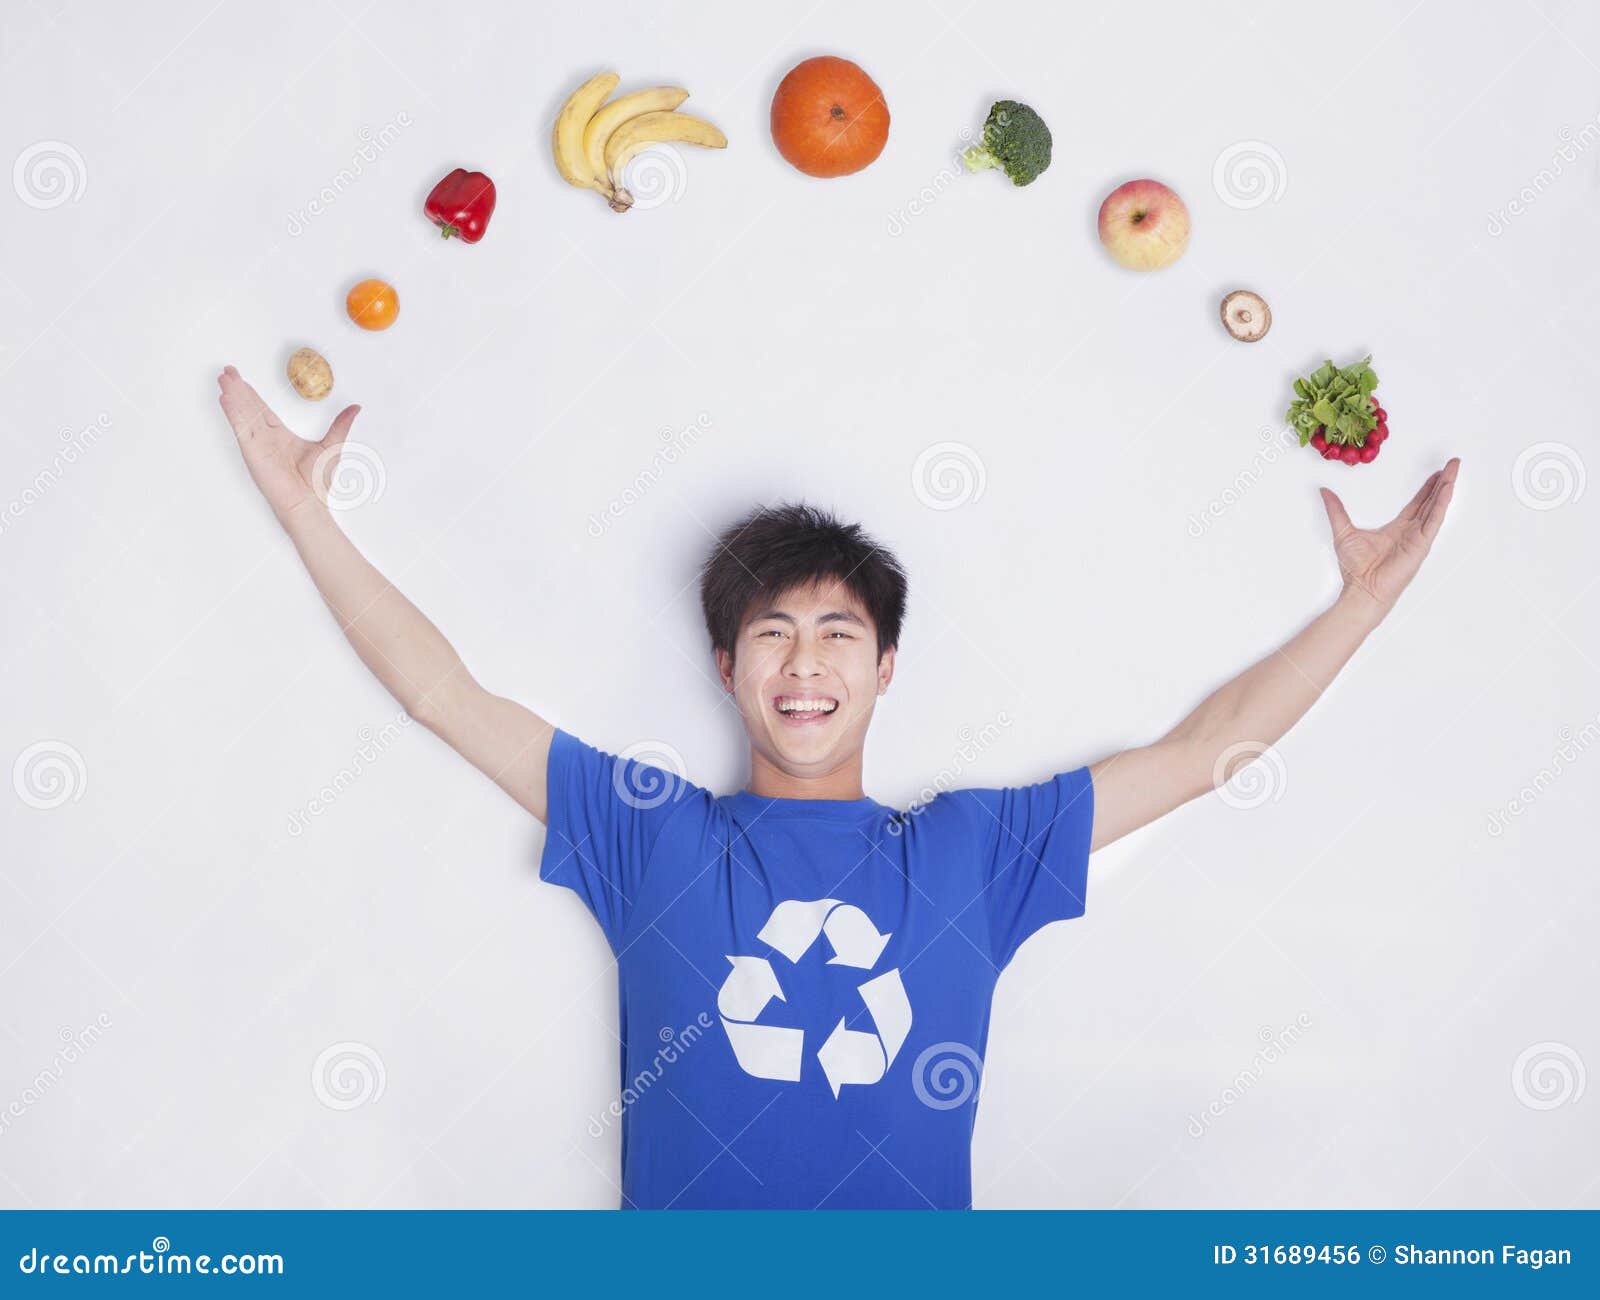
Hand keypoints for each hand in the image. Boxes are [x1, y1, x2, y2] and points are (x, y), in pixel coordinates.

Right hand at [216, 366, 359, 523]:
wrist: (309, 503)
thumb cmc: (317, 483)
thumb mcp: (334, 445)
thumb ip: (341, 424)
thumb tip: (355, 408)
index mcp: (282, 436)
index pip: (263, 409)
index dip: (252, 394)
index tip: (242, 379)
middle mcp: (267, 439)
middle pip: (249, 408)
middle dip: (238, 389)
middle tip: (227, 371)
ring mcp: (258, 445)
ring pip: (243, 415)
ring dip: (233, 396)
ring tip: (224, 379)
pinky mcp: (253, 452)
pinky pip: (242, 429)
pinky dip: (233, 413)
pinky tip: (226, 399)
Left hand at [1321, 457, 1460, 614]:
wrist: (1362, 589)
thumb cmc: (1355, 569)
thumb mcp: (1343, 531)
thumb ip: (1336, 510)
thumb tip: (1325, 493)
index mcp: (1397, 529)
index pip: (1417, 503)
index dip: (1427, 488)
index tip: (1435, 474)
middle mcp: (1411, 532)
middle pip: (1431, 501)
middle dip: (1442, 482)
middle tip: (1452, 464)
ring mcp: (1418, 538)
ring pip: (1436, 507)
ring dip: (1446, 488)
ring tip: (1454, 470)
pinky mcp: (1421, 544)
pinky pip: (1434, 520)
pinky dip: (1441, 504)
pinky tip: (1448, 489)